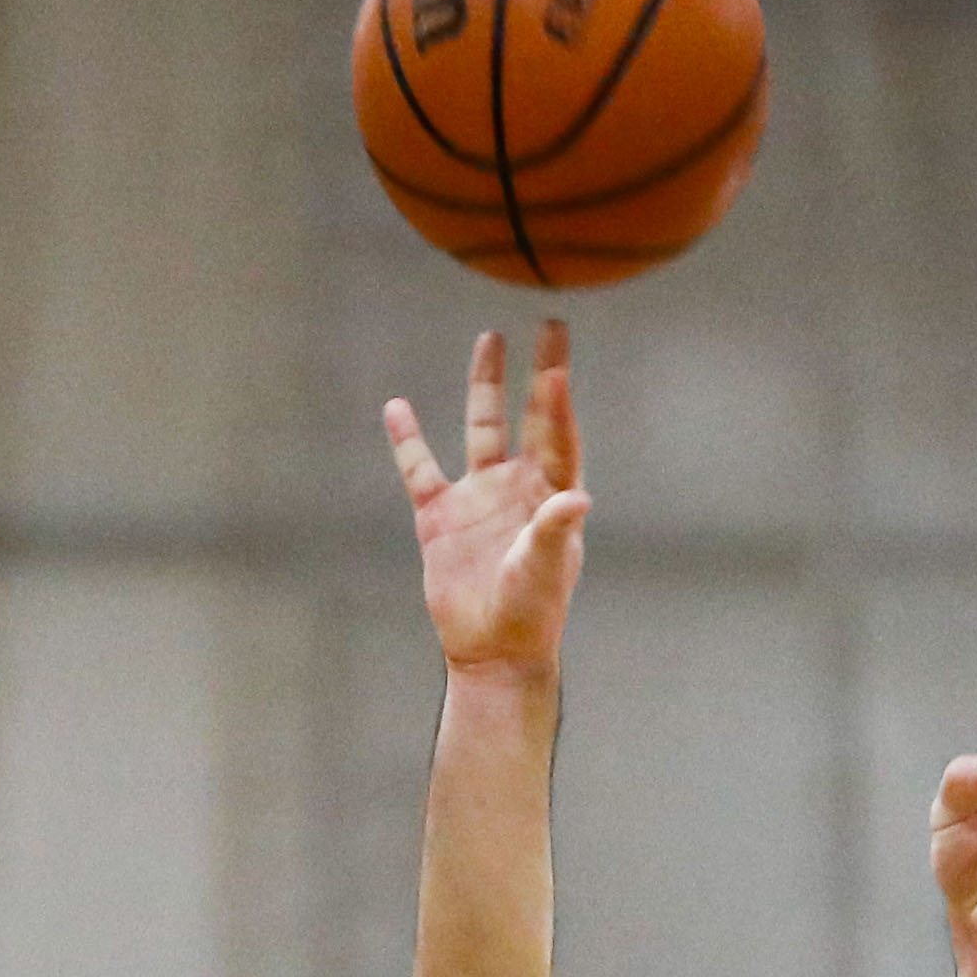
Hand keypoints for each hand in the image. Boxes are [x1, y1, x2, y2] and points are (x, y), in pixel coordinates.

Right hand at [385, 323, 590, 675]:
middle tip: (551, 324)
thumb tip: (579, 498)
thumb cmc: (530, 615)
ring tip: (488, 339)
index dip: (557, 403)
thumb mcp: (544, 571)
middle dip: (540, 372)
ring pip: (481, 429)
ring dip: (484, 386)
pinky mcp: (440, 518)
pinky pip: (420, 470)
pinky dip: (408, 441)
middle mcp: (518, 488)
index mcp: (551, 497)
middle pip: (529, 416)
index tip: (555, 367)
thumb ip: (555, 531)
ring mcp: (478, 498)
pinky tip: (396, 408)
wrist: (490, 652)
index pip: (558, 438)